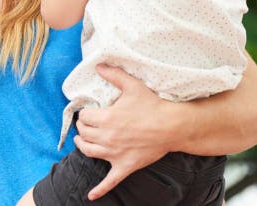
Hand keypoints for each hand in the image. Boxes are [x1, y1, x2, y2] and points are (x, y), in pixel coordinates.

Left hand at [74, 64, 171, 200]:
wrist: (174, 126)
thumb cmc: (153, 105)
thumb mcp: (132, 86)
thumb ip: (114, 74)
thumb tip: (98, 65)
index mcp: (106, 118)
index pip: (83, 117)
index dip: (84, 113)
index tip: (89, 111)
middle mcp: (107, 137)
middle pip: (83, 133)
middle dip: (82, 128)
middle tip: (87, 124)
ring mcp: (115, 154)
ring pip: (88, 152)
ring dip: (83, 146)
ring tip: (83, 141)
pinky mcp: (125, 166)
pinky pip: (110, 181)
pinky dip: (99, 190)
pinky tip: (91, 196)